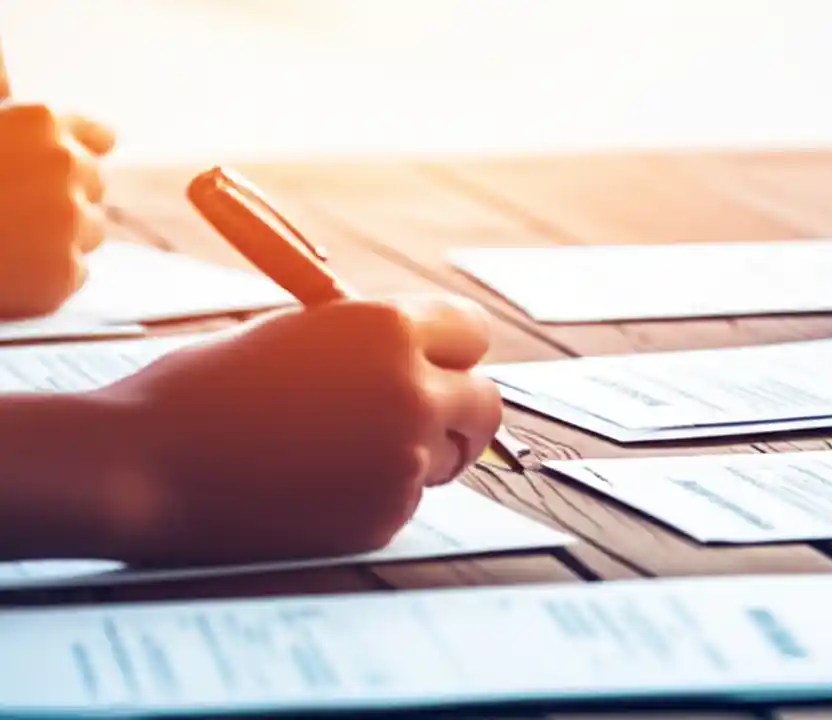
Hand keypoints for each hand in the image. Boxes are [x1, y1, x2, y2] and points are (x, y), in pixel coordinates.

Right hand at [0, 104, 114, 317]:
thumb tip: (4, 57)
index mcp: (42, 121)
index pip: (98, 137)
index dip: (78, 154)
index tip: (59, 170)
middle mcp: (66, 165)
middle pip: (96, 185)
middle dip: (65, 195)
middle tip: (15, 210)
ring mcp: (70, 220)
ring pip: (91, 230)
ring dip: (60, 236)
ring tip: (9, 237)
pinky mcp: (63, 270)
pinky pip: (74, 272)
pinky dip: (47, 274)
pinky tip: (8, 266)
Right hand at [92, 296, 501, 565]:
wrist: (143, 464)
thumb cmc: (206, 390)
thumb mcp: (297, 335)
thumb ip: (370, 345)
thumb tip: (422, 357)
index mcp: (387, 328)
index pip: (473, 331)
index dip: (451, 348)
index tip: (438, 361)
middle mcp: (412, 391)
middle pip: (486, 401)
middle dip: (459, 406)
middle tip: (419, 414)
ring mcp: (404, 459)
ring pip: (452, 456)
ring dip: (423, 452)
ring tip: (342, 449)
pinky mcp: (385, 516)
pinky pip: (406, 501)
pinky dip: (376, 496)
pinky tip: (313, 488)